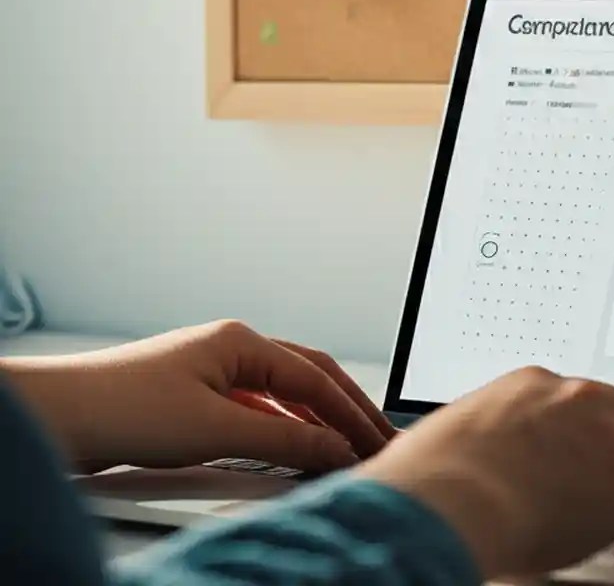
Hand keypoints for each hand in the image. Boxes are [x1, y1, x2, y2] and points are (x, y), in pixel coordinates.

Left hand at [2, 320, 396, 471]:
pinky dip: (283, 429)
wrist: (59, 414)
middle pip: (307, 377)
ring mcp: (211, 372)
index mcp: (241, 341)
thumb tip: (335, 448)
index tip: (377, 442)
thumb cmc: (123, 406)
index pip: (316, 378)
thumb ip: (286, 440)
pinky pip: (256, 410)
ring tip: (344, 445)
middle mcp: (230, 349)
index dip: (351, 413)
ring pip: (282, 395)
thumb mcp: (217, 428)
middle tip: (378, 437)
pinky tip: (294, 447)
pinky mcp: (194, 398)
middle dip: (345, 408)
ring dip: (315, 420)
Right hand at [357, 366, 613, 579]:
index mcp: (537, 384)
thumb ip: (479, 436)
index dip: (610, 422)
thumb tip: (467, 453)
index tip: (612, 440)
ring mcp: (612, 443)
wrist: (442, 500)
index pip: (593, 396)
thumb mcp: (452, 432)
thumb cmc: (428, 478)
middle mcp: (583, 402)